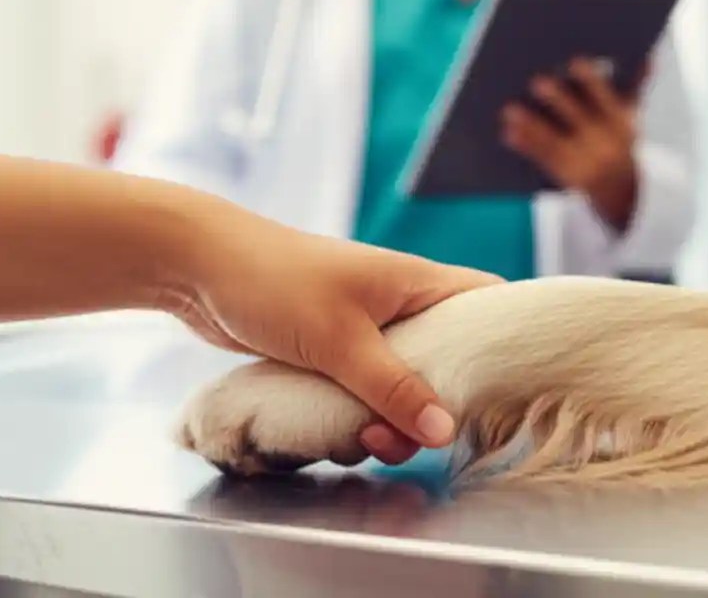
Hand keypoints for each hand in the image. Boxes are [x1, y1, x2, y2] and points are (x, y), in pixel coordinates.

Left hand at [163, 202, 502, 464]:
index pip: (489, 304)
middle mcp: (398, 305)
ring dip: (388, 422)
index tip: (508, 392)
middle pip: (446, 363)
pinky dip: (356, 415)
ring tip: (360, 440)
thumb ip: (393, 388)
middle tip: (405, 437)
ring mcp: (364, 329)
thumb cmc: (275, 281)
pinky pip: (362, 391)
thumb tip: (444, 432)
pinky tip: (336, 434)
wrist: (199, 266)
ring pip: (400, 386)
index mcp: (417, 284)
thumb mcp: (340, 339)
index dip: (507, 344)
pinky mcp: (331, 350)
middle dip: (432, 409)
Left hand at [502, 57, 649, 230]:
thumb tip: (650, 55)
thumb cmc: (617, 137)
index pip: (606, 98)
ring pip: (554, 140)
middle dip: (559, 101)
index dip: (592, 81)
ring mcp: (583, 161)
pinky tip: (508, 133)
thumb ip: (635, 84)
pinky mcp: (564, 174)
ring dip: (531, 125)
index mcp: (620, 122)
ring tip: (509, 109)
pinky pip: (542, 158)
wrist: (619, 187)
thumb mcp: (631, 114)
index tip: (575, 61)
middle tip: (537, 81)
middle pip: (578, 118)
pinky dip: (525, 145)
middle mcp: (603, 143)